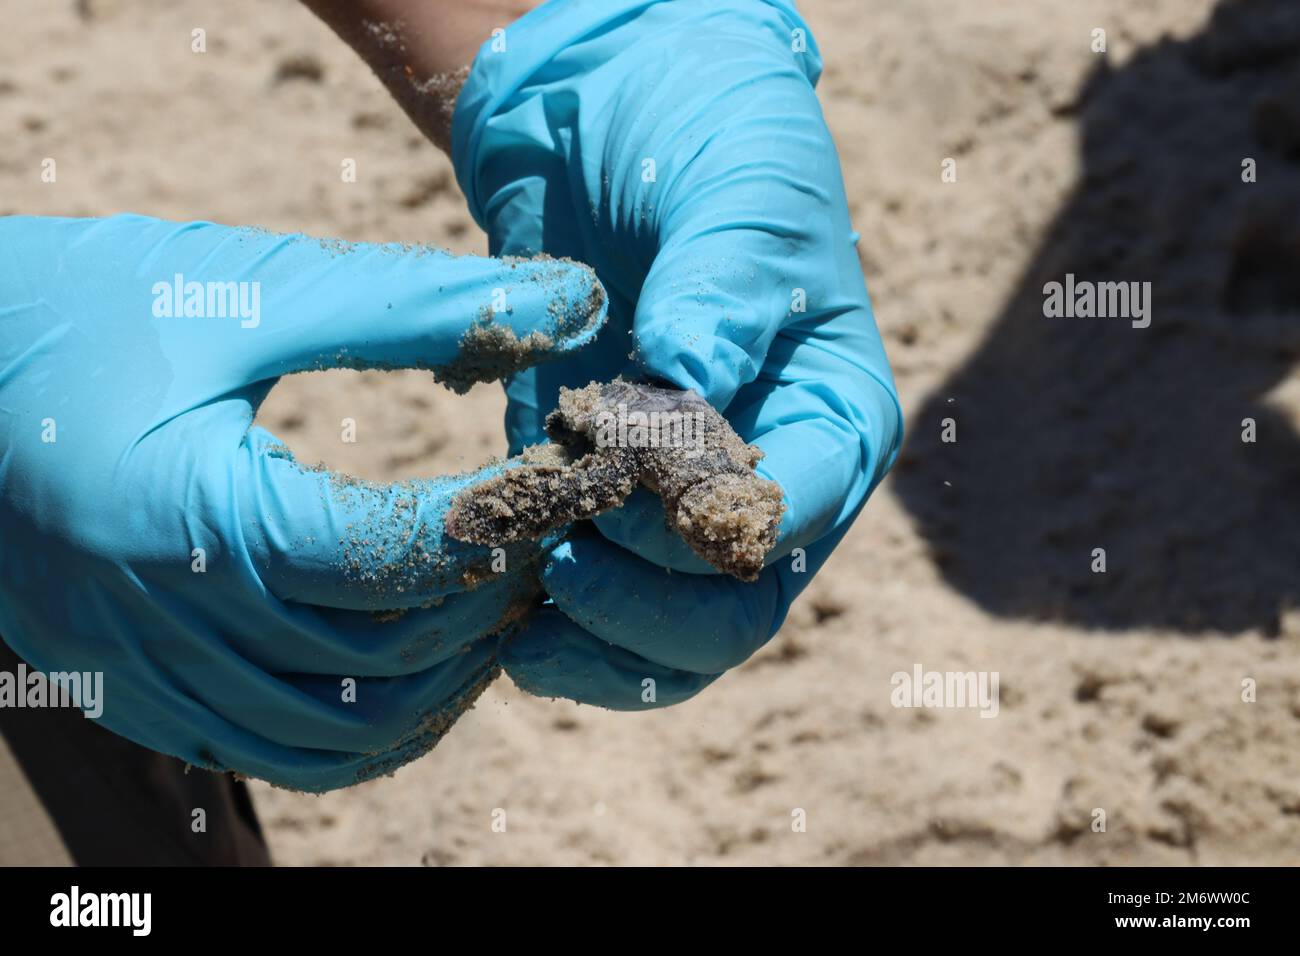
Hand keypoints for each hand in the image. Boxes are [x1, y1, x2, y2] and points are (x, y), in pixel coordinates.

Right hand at [0, 213, 604, 789]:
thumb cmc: (82, 310)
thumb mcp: (247, 291)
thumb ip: (414, 303)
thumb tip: (576, 299)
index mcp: (192, 520)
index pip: (394, 559)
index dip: (496, 530)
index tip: (554, 486)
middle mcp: (167, 624)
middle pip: (382, 656)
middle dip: (487, 606)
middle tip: (550, 548)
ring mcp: (147, 675)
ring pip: (340, 734)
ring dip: (441, 682)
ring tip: (500, 611)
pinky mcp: (137, 692)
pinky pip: (277, 752)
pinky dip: (367, 730)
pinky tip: (416, 672)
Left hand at [449, 0, 903, 707]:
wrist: (615, 114)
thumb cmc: (709, 142)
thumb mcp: (735, 197)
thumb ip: (721, 298)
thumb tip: (688, 391)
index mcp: (833, 417)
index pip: (793, 517)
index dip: (709, 527)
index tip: (624, 484)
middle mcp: (771, 479)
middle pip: (733, 610)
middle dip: (646, 607)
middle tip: (561, 558)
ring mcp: (683, 505)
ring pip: (666, 638)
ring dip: (593, 635)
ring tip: (519, 581)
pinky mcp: (602, 504)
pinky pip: (594, 608)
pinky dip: (549, 618)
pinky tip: (495, 577)